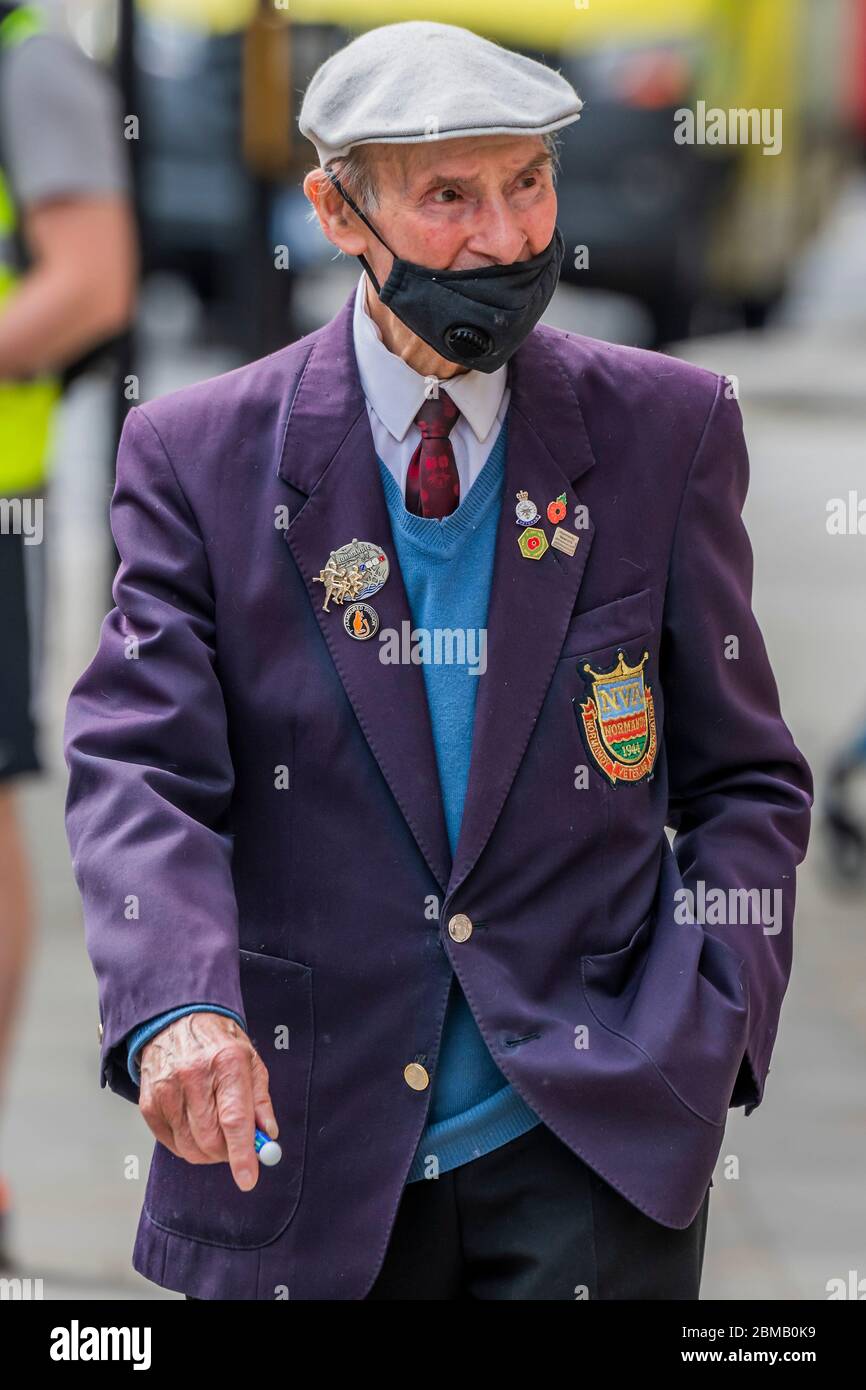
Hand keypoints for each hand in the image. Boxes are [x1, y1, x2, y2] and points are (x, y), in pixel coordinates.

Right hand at [138, 1012, 277, 1191]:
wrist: (177, 1021)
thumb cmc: (218, 1044)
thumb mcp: (251, 1062)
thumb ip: (260, 1102)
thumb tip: (267, 1137)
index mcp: (228, 1062)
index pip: (235, 1119)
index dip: (242, 1154)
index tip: (248, 1179)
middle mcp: (194, 1075)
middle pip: (210, 1139)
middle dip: (226, 1154)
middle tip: (233, 1147)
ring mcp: (168, 1089)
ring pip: (189, 1146)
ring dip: (206, 1151)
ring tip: (213, 1130)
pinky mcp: (149, 1102)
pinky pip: (169, 1143)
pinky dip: (185, 1145)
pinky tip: (192, 1124)